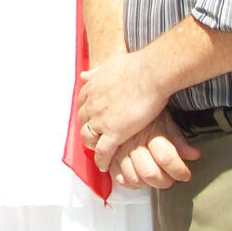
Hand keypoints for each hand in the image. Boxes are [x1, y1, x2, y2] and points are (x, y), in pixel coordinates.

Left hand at [76, 51, 170, 170]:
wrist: (148, 74)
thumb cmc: (135, 67)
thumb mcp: (109, 65)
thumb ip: (96, 72)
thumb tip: (85, 74)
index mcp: (92, 88)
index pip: (83, 103)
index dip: (88, 111)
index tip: (92, 116)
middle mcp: (92, 105)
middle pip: (83, 121)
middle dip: (88, 128)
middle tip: (95, 134)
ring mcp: (101, 120)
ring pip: (88, 137)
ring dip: (92, 145)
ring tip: (97, 151)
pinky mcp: (114, 133)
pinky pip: (103, 152)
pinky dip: (102, 160)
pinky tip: (105, 165)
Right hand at [92, 111, 200, 189]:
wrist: (129, 84)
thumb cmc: (148, 101)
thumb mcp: (166, 120)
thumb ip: (178, 140)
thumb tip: (195, 156)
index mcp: (150, 133)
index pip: (167, 159)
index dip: (179, 171)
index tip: (185, 175)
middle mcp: (133, 141)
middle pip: (150, 173)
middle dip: (163, 181)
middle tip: (169, 180)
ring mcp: (118, 145)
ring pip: (132, 176)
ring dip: (144, 182)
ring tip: (151, 178)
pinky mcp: (107, 146)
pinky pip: (115, 172)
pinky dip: (124, 179)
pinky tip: (132, 175)